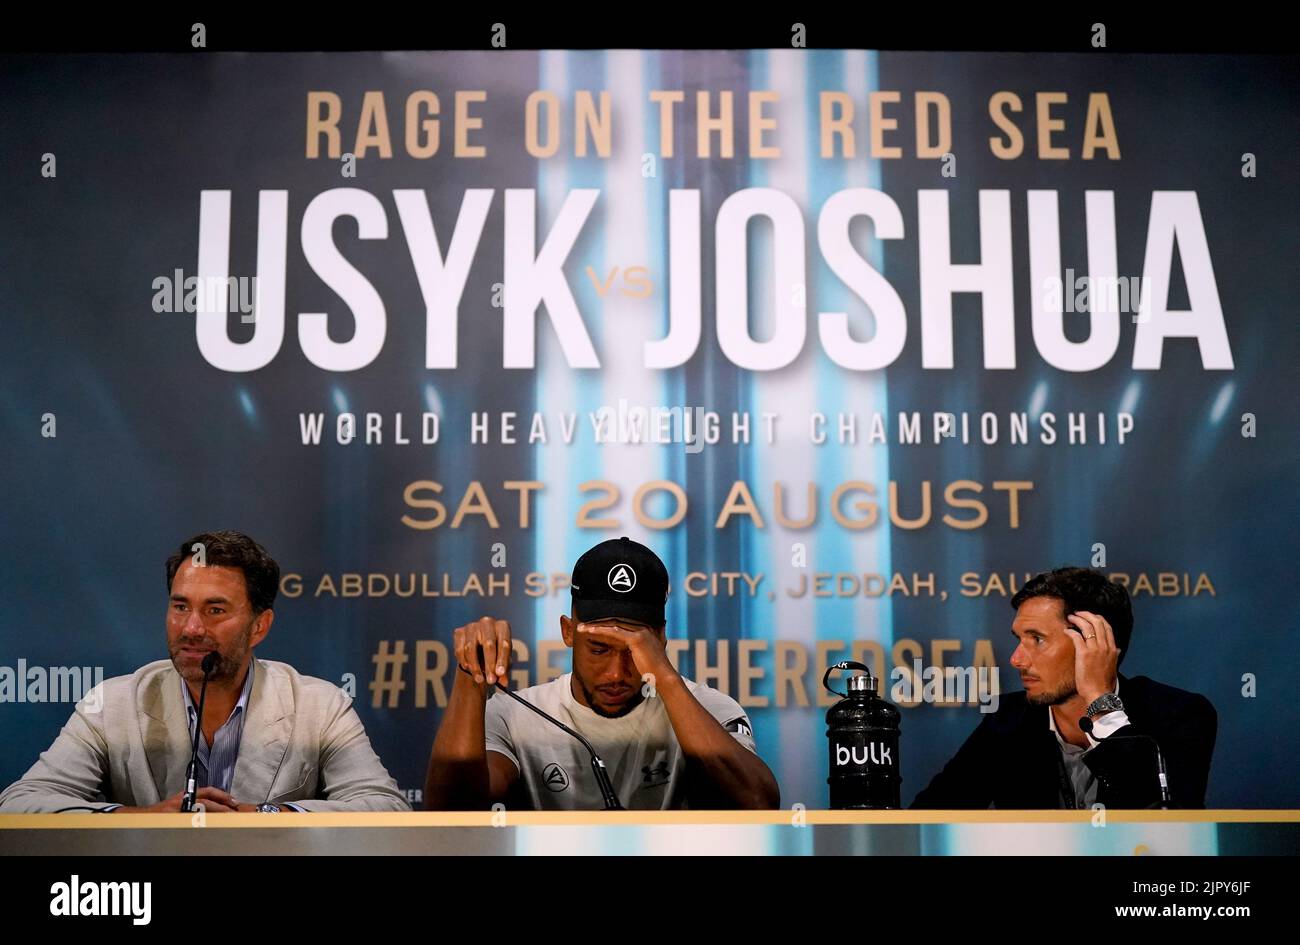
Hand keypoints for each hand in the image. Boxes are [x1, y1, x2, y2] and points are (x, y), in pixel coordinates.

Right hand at [110, 787, 241, 812]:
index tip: (234, 801)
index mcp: (186, 795)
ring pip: (201, 810)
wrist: (141, 818)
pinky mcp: (172, 817)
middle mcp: (183, 799)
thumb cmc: (161, 814)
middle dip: (222, 806)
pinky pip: (191, 821)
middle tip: (234, 811)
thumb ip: (194, 805)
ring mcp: (177, 809)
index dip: (223, 795)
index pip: (208, 791)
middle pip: (207, 800)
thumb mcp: (178, 805)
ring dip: (215, 815)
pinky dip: (201, 822)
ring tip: (226, 819)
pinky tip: (208, 826)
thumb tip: (215, 811)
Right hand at [453, 616, 512, 685]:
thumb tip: (503, 683)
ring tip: (480, 680)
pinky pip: (460, 650)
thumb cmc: (496, 654)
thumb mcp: (502, 662)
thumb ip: (503, 671)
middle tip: (491, 681)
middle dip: (490, 665)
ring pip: (471, 649)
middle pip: (488, 644)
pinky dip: (464, 662)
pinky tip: (469, 669)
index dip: (502, 660)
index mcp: (502, 626)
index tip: (500, 674)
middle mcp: (488, 622)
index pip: (504, 643)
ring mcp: (472, 626)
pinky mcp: (459, 632)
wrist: (479, 648)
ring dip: (475, 667)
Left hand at [576, 623, 676, 685]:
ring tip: (581, 627)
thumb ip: (641, 647)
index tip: (591, 625)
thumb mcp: (646, 655)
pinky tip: (589, 631)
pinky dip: (600, 631)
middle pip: (615, 621)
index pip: (620, 623)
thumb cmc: (653, 670)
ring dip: (595, 626)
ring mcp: (640, 632)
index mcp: (644, 629)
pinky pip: (614, 632)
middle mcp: (642, 627)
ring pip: (612, 625)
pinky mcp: (636, 639)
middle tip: (582, 624)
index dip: (605, 623)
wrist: (663, 677)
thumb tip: (637, 647)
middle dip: (597, 622)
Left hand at [1065, 610, 1118, 705]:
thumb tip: (1119, 649)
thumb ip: (1115, 655)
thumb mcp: (1113, 666)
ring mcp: (1095, 649)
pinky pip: (1077, 636)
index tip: (1089, 616)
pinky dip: (1071, 631)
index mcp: (1113, 649)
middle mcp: (1105, 647)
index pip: (1107, 626)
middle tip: (1077, 613)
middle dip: (1086, 614)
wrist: (1099, 693)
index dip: (1097, 618)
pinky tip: (1066, 630)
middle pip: (1097, 622)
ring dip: (1077, 619)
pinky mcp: (1084, 654)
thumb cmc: (1104, 682)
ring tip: (1070, 618)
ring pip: (1087, 627)